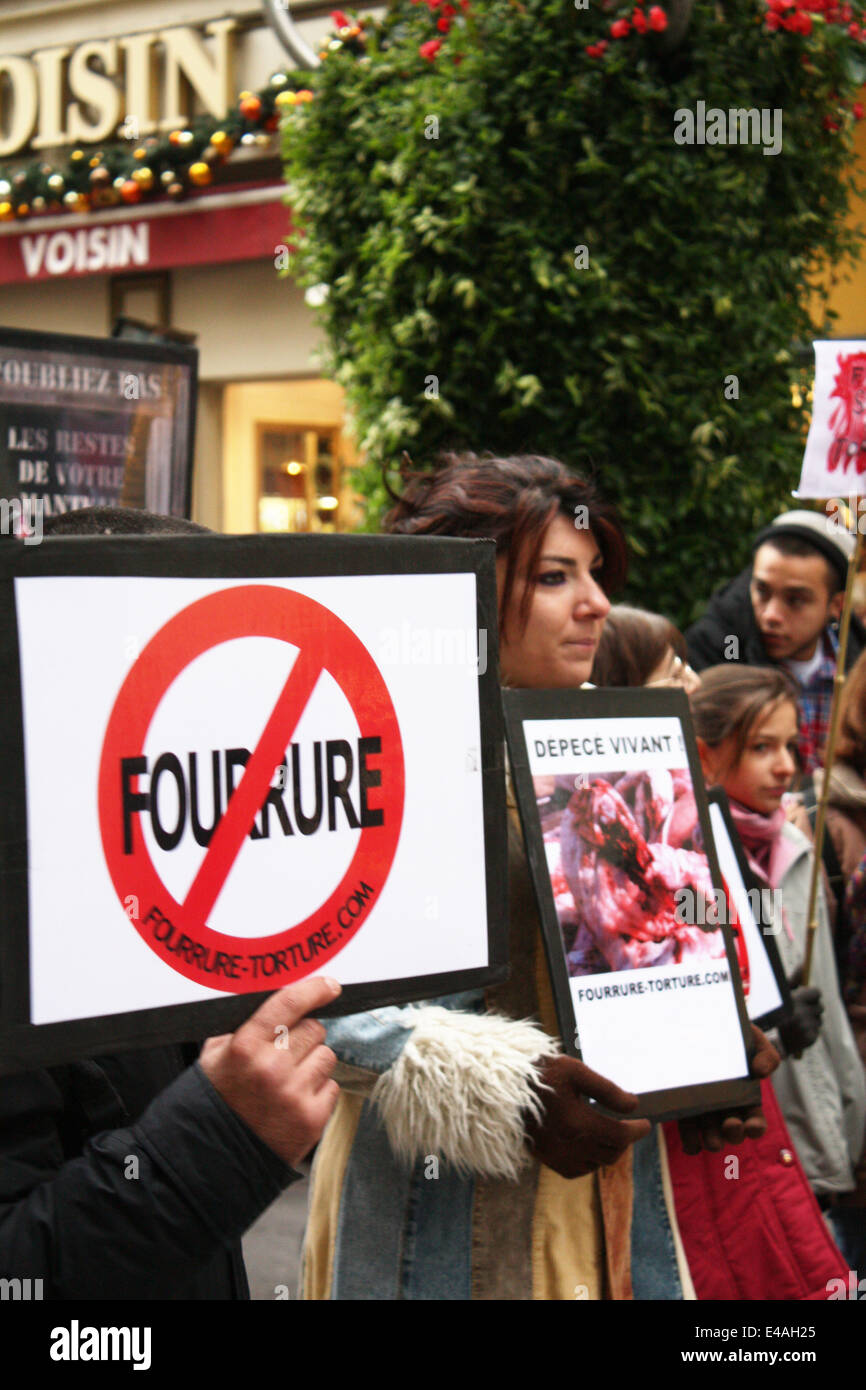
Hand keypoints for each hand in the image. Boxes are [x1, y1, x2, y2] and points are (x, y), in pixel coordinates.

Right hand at [200, 976, 340, 1167]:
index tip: (329, 986)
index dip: (313, 989)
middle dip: (303, 1037)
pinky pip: (332, 1086)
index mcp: (245, 1047)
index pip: (288, 1004)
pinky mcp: (312, 1119)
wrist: (215, 1157)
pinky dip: (318, 1091)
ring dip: (313, 1063)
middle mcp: (271, 1068)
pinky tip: (295, 1101)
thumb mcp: (215, 1056)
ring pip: (327, 1055)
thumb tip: (275, 1000)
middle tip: (286, 1054)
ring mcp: (294, 1094)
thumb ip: (242, 1026)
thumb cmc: (217, 1100)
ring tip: (289, 1080)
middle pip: (314, 1029)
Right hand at [525, 1056, 650, 1178]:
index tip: (646, 1124)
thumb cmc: (540, 1073)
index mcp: (577, 1121)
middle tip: (629, 1128)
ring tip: (610, 1135)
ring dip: (608, 1151)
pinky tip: (589, 1145)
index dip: (637, 1130)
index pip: (620, 1136)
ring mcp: (556, 1155)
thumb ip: (607, 1089)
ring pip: (596, 1164)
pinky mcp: (546, 1159)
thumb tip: (633, 1105)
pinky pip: (577, 1170)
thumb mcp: (575, 1071)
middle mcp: (568, 1144)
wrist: (503, 1087)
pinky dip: (589, 1161)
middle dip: (624, 1141)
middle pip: (611, 1153)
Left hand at [678, 1024, 778, 1153]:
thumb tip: (761, 1072)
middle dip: (734, 1133)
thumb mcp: (754, 1040)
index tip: (752, 1126)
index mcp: (746, 1098)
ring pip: (712, 1137)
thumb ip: (767, 1055)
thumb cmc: (733, 1036)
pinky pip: (689, 1133)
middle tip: (731, 1124)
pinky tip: (692, 1144)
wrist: (701, 1025)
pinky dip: (692, 1142)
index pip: (755, 1121)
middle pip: (733, 1132)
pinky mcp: (684, 1107)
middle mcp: (726, 1108)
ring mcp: (705, 1110)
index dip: (755, 1128)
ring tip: (713, 1140)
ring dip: (713, 1141)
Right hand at [779, 985, 823, 1054]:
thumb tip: (802, 964)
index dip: (813, 995)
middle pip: (820, 1006)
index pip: (817, 992)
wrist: (775, 1039)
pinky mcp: (809, 1037)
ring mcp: (805, 1026)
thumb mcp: (785, 994)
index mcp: (794, 1000)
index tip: (807, 999)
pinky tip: (800, 1033)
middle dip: (813, 1009)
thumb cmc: (781, 1012)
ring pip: (819, 1019)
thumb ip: (794, 979)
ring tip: (799, 1024)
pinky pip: (818, 1030)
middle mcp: (800, 1012)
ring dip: (812, 1021)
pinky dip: (811, 1032)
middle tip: (801, 1013)